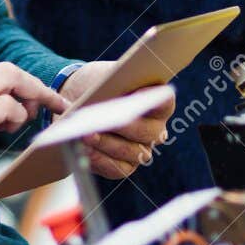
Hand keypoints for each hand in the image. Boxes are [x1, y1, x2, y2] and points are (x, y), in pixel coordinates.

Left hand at [59, 62, 174, 179]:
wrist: (80, 102)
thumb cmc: (98, 85)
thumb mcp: (103, 76)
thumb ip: (110, 80)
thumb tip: (104, 90)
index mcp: (158, 103)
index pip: (164, 101)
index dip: (155, 98)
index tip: (136, 94)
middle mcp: (155, 130)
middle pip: (148, 132)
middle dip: (125, 126)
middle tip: (106, 119)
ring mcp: (141, 150)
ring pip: (131, 152)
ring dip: (107, 144)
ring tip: (85, 134)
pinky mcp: (124, 166)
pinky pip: (115, 168)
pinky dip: (98, 159)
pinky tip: (83, 149)